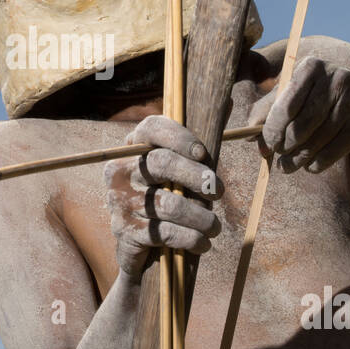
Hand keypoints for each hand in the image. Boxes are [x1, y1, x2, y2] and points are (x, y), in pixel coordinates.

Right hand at [103, 115, 222, 276]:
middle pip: (162, 164)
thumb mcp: (179, 170)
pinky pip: (165, 233)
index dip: (180, 137)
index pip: (151, 128)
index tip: (204, 154)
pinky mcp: (125, 232)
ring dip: (200, 217)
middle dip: (197, 177)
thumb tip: (230, 100)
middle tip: (217, 191)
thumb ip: (199, 142)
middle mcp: (119, 171)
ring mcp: (119, 201)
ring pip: (168, 204)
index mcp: (132, 148)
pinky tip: (202, 243)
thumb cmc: (166, 198)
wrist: (139, 247)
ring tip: (215, 226)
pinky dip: (190, 239)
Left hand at [252, 56, 349, 173]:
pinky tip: (310, 165)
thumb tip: (248, 134)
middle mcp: (334, 80)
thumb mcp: (299, 94)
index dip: (271, 130)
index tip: (266, 143)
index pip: (284, 105)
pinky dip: (315, 164)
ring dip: (297, 160)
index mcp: (312, 67)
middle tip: (278, 154)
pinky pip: (329, 154)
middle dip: (284, 146)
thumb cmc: (326, 98)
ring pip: (313, 143)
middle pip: (298, 126)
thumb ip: (270, 109)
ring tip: (289, 165)